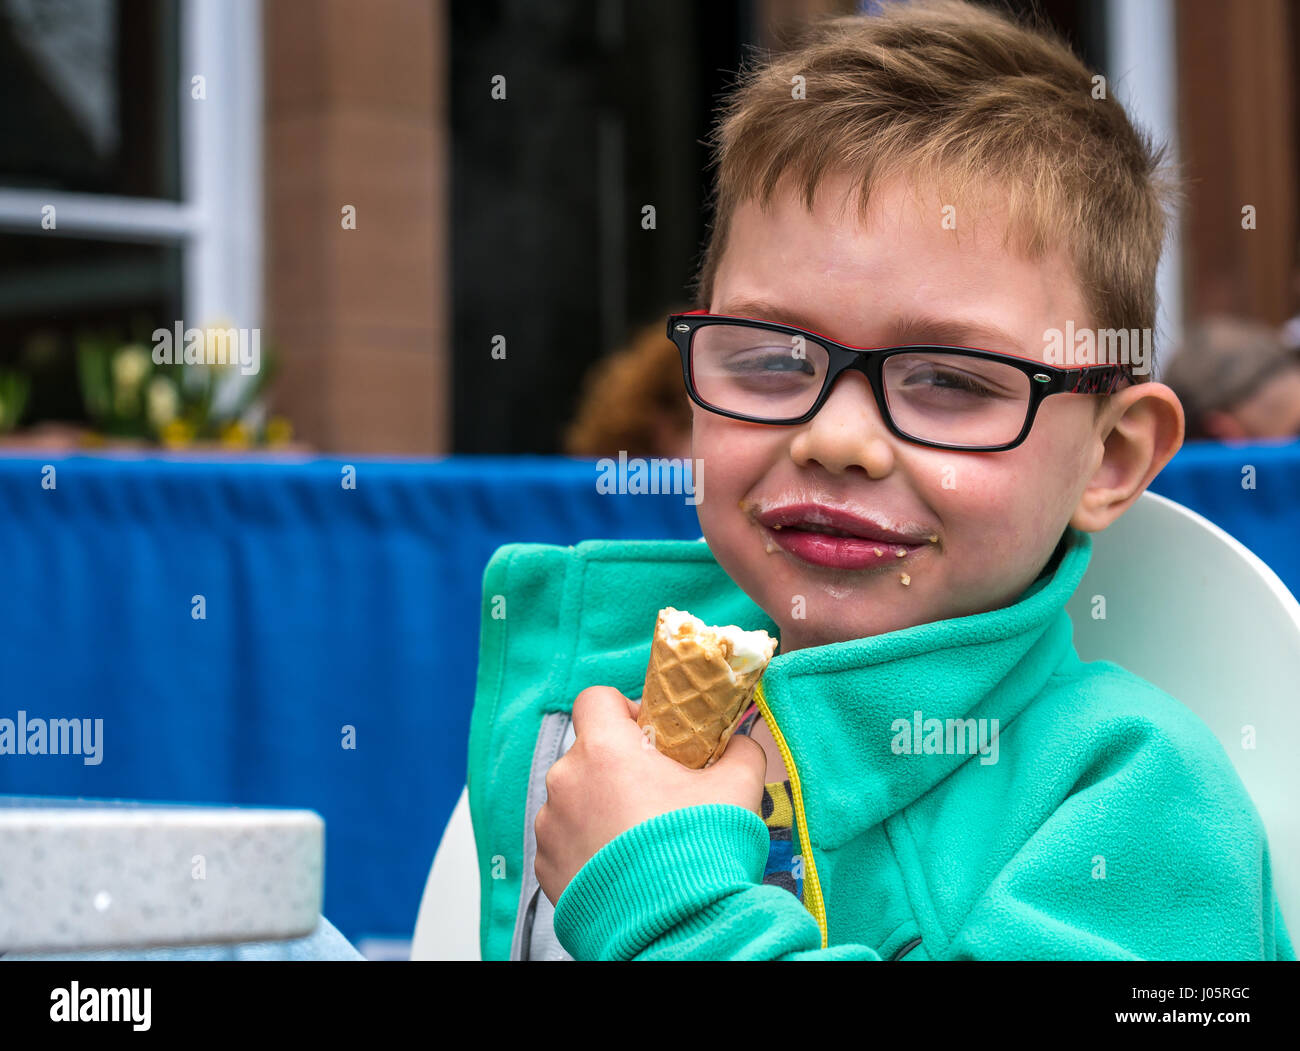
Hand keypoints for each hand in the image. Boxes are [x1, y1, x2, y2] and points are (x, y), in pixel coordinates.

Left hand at [534, 685, 766, 904]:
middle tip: (657, 794)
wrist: (676, 927)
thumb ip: (740, 751)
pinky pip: (565, 840)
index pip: (596, 699)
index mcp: (604, 748)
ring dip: (600, 807)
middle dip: (619, 766)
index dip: (624, 710)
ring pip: (574, 798)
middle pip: (588, 753)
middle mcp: (566, 780)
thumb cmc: (701, 847)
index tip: (651, 736)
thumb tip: (739, 743)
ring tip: (641, 839)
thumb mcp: (738, 787)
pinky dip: (588, 847)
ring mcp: (550, 825)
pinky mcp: (545, 866)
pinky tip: (623, 866)